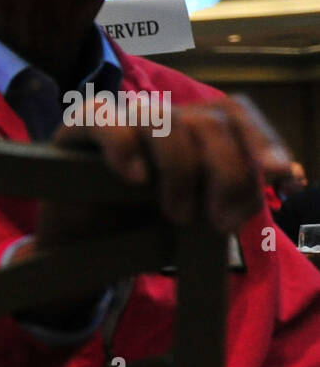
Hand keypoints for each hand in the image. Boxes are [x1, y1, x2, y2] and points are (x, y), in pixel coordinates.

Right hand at [33, 98, 291, 251]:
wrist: (74, 252)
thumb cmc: (133, 230)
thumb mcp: (194, 214)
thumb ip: (234, 192)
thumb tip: (291, 173)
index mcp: (187, 133)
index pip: (233, 114)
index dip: (261, 140)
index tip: (280, 176)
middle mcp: (157, 120)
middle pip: (206, 121)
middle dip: (225, 171)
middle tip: (220, 220)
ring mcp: (118, 122)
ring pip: (162, 122)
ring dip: (180, 170)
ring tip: (177, 214)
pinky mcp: (76, 131)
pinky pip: (104, 120)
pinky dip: (123, 146)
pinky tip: (134, 179)